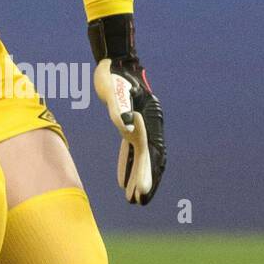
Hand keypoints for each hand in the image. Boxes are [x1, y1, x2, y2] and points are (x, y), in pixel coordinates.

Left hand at [89, 14, 165, 205]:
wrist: (114, 61)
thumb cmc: (112, 74)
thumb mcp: (113, 90)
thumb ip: (119, 109)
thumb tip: (127, 129)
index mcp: (150, 118)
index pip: (151, 151)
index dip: (147, 172)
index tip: (143, 191)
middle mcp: (150, 123)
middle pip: (152, 158)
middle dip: (147, 180)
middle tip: (140, 202)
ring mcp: (143, 124)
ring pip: (143, 157)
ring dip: (138, 177)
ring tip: (132, 199)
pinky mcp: (131, 123)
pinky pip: (132, 149)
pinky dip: (128, 164)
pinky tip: (122, 180)